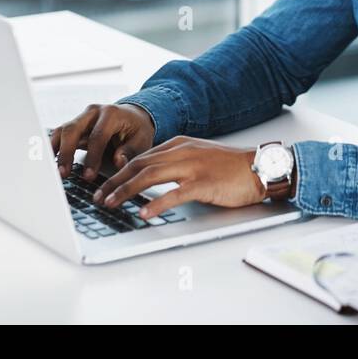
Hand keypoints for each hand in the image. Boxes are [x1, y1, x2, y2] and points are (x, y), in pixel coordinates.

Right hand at [50, 103, 156, 180]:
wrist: (133, 117)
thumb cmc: (137, 130)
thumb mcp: (142, 141)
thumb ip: (130, 151)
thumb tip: (118, 161)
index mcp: (111, 114)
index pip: (97, 136)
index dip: (92, 157)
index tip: (88, 176)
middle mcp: (93, 112)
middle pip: (73, 129)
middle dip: (66, 152)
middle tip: (64, 173)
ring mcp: (82, 117)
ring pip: (62, 130)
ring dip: (55, 150)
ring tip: (52, 170)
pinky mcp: (75, 125)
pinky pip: (59, 135)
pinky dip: (52, 148)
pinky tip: (48, 162)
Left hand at [90, 136, 266, 218]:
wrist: (260, 166)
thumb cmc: (230, 167)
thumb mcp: (197, 157)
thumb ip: (174, 164)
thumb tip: (149, 176)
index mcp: (178, 145)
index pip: (140, 157)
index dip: (118, 172)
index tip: (103, 185)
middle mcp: (182, 152)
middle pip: (138, 165)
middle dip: (114, 182)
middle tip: (97, 197)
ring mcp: (193, 166)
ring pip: (150, 175)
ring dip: (125, 190)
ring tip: (110, 203)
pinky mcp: (204, 183)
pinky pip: (175, 193)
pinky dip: (156, 203)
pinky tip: (144, 213)